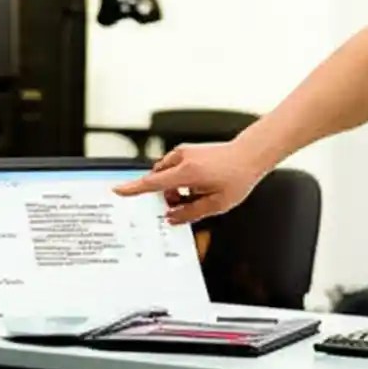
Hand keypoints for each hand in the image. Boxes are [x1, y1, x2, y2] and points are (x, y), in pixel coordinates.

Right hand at [112, 141, 267, 223]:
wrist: (250, 154)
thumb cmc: (237, 177)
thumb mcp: (216, 204)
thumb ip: (190, 213)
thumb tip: (171, 218)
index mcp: (187, 172)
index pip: (152, 183)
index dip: (133, 189)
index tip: (118, 191)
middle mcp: (182, 158)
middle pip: (158, 181)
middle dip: (165, 195)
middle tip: (181, 206)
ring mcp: (185, 152)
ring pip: (166, 174)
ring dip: (173, 187)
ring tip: (195, 194)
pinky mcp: (189, 150)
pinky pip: (174, 167)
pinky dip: (179, 178)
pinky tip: (197, 184)